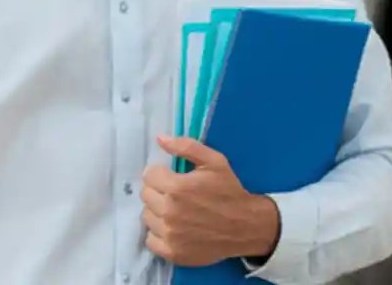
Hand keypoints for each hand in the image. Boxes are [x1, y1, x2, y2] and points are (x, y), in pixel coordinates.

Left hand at [141, 136, 279, 266]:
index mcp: (176, 188)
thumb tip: (160, 139)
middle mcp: (169, 212)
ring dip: (157, 211)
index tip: (172, 178)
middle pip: (146, 195)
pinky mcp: (172, 252)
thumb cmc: (229, 191)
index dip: (161, 174)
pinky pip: (150, 239)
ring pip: (147, 216)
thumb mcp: (214, 161)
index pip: (148, 175)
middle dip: (158, 191)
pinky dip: (159, 233)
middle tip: (176, 194)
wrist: (246, 226)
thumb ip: (186, 147)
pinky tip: (173, 228)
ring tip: (176, 211)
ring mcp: (170, 234)